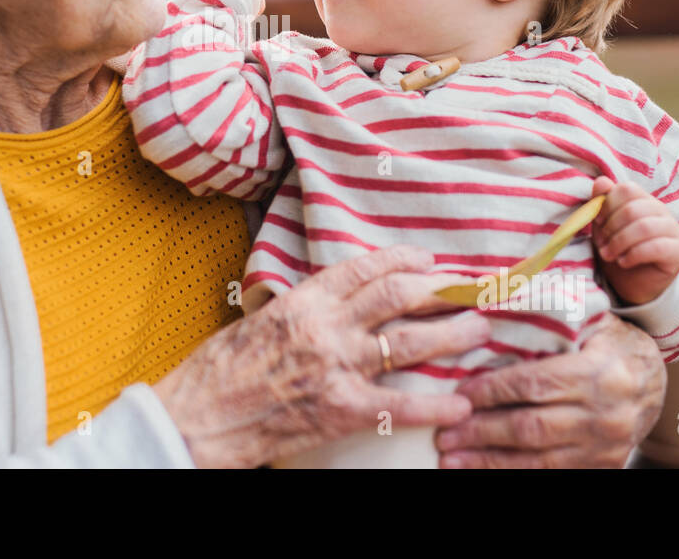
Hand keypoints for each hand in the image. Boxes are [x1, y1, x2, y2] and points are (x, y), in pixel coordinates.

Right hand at [151, 245, 491, 468]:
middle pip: (399, 296)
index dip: (405, 260)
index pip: (366, 268)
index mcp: (304, 300)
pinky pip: (399, 405)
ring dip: (451, 335)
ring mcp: (335, 367)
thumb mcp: (261, 321)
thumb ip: (303, 309)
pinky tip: (459, 404)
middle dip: (442, 290)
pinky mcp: (340, 409)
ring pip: (409, 342)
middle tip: (470, 291)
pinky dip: (434, 405)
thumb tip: (337, 301)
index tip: (429, 260)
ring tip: (479, 332)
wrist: (199, 417)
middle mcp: (325, 326)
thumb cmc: (220, 372)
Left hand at [434, 312, 666, 467]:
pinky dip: (514, 471)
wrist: (655, 381)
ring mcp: (605, 445)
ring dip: (489, 461)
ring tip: (451, 459)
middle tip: (444, 433)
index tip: (458, 395)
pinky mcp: (603, 465)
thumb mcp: (587, 321)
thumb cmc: (609, 343)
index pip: (533, 384)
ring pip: (538, 459)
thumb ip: (545, 317)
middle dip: (481, 432)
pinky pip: (553, 474)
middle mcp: (604, 413)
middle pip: (531, 427)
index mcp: (598, 371)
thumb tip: (485, 305)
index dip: (491, 391)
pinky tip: (482, 469)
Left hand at [590, 176, 678, 305]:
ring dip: (620, 242)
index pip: (626, 189)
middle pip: (633, 209)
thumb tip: (601, 182)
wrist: (634, 282)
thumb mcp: (604, 225)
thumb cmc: (619, 249)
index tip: (597, 222)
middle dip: (611, 228)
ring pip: (644, 227)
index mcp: (642, 200)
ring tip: (608, 255)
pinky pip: (656, 247)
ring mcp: (672, 230)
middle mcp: (660, 211)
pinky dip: (634, 254)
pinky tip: (623, 262)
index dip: (608, 205)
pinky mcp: (677, 251)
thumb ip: (602, 203)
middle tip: (601, 245)